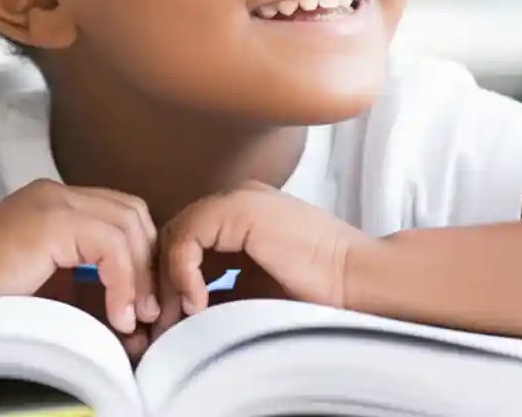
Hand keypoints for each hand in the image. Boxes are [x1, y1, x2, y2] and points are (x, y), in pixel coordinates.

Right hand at [0, 179, 159, 339]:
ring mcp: (52, 201)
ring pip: (127, 226)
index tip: (141, 302)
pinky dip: (123, 282)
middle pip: (132, 213)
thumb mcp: (49, 288)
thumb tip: (136, 314)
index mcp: (54, 203)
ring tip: (133, 320)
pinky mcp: (50, 220)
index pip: (120, 214)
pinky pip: (112, 245)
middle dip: (147, 262)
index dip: (140, 256)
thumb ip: (86, 286)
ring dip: (139, 277)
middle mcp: (55, 193)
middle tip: (146, 312)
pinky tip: (117, 315)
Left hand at [154, 181, 374, 334]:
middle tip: (165, 322)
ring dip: (170, 280)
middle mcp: (237, 200)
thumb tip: (179, 310)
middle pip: (175, 234)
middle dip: (164, 281)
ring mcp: (238, 199)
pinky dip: (183, 272)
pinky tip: (198, 301)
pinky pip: (187, 237)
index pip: (187, 240)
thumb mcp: (254, 292)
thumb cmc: (319, 291)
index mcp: (242, 216)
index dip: (173, 279)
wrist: (358, 280)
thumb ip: (220, 290)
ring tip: (180, 316)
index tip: (172, 319)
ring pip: (175, 233)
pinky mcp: (239, 209)